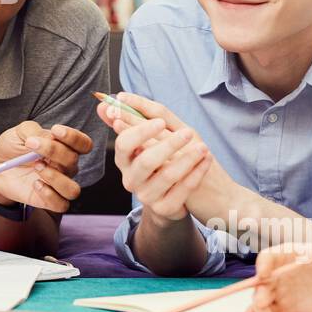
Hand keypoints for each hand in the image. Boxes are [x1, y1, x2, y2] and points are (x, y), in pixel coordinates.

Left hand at [0, 121, 90, 213]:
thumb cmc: (12, 148)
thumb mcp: (19, 132)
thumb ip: (34, 131)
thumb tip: (49, 137)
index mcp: (63, 147)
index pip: (84, 144)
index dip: (74, 137)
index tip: (55, 130)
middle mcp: (65, 167)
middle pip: (73, 161)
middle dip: (53, 150)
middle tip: (31, 144)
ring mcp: (58, 185)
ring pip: (73, 189)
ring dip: (55, 177)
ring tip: (37, 167)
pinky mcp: (48, 200)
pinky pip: (61, 205)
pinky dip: (49, 195)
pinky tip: (36, 184)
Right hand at [98, 92, 237, 222]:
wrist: (172, 197)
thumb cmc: (159, 161)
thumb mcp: (147, 140)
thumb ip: (131, 120)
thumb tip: (104, 102)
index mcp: (125, 160)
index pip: (124, 144)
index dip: (140, 132)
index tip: (160, 121)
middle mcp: (131, 179)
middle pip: (145, 161)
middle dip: (168, 145)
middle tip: (189, 132)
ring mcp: (147, 196)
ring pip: (167, 176)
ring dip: (188, 158)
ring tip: (203, 146)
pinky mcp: (165, 209)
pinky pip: (183, 191)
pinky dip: (196, 173)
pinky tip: (207, 160)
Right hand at [245, 241, 311, 311]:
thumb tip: (304, 253)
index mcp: (287, 255)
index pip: (268, 258)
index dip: (262, 265)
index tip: (264, 274)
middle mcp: (280, 273)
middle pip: (262, 282)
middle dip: (259, 291)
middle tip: (262, 302)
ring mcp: (283, 292)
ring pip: (263, 298)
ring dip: (259, 306)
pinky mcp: (289, 308)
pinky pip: (272, 311)